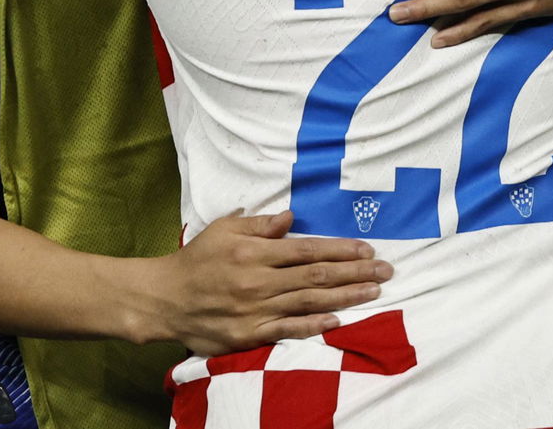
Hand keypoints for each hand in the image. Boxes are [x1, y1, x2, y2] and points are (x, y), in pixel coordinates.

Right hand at [145, 210, 391, 355]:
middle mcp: (259, 281)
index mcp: (254, 252)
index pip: (307, 250)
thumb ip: (259, 225)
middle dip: (354, 273)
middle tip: (386, 270)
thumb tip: (292, 217)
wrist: (166, 299)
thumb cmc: (197, 259)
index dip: (339, 250)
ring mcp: (256, 310)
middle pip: (316, 277)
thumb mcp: (224, 229)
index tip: (366, 249)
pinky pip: (287, 330)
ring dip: (345, 297)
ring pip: (309, 303)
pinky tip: (338, 321)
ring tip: (374, 292)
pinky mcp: (250, 334)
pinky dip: (314, 327)